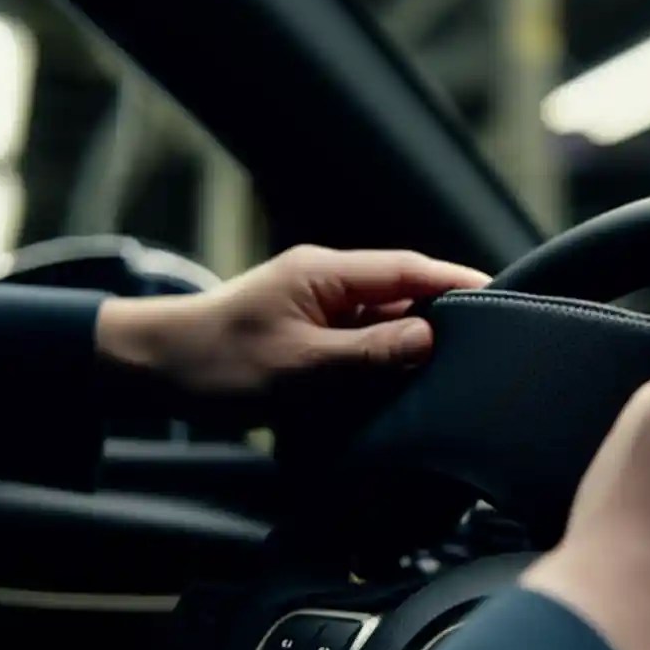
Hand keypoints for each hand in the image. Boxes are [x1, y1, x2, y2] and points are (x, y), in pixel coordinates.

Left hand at [95, 245, 488, 424]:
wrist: (151, 369)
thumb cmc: (216, 363)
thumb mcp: (297, 365)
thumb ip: (366, 352)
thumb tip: (428, 340)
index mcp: (325, 273)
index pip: (407, 270)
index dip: (455, 282)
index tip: (499, 297)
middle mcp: (326, 282)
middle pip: (402, 291)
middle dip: (444, 312)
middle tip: (490, 339)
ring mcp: (317, 306)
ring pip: (384, 318)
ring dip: (413, 340)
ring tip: (458, 364)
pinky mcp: (309, 332)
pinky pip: (361, 338)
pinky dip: (385, 356)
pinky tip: (406, 380)